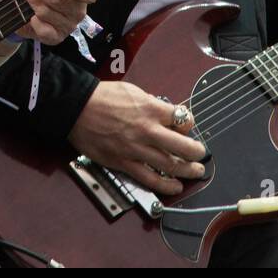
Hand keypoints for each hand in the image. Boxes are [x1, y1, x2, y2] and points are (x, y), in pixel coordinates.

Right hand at [68, 81, 206, 194]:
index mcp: (151, 109)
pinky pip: (149, 178)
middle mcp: (147, 130)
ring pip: (170, 165)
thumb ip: (151, 103)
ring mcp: (136, 148)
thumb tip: (164, 112)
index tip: (187, 126)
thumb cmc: (102, 97)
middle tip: (201, 154)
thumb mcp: (133, 91)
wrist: (77, 107)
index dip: (188, 123)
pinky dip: (165, 185)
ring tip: (196, 172)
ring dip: (187, 170)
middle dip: (196, 151)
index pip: (182, 119)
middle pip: (183, 146)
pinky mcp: (123, 162)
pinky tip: (175, 186)